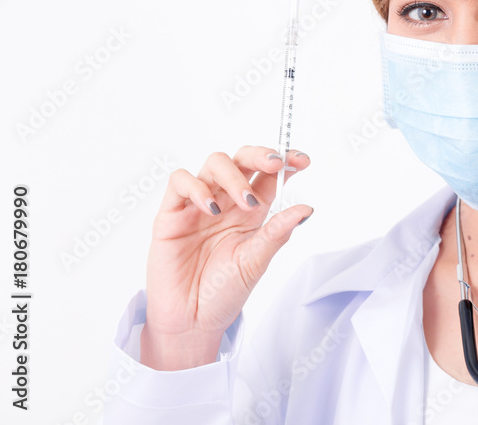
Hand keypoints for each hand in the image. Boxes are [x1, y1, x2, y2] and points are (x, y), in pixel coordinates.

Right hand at [140, 145, 312, 369]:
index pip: (268, 176)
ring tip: (243, 201)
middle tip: (275, 165)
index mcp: (251, 212)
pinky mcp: (171, 214)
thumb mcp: (256, 261)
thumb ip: (277, 233)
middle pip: (242, 160)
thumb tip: (306, 209)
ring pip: (214, 163)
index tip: (302, 160)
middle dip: (261, 155)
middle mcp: (226, 203)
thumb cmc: (223, 293)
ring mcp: (198, 205)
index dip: (285, 162)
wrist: (191, 322)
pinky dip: (196, 187)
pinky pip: (180, 182)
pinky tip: (210, 209)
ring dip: (234, 175)